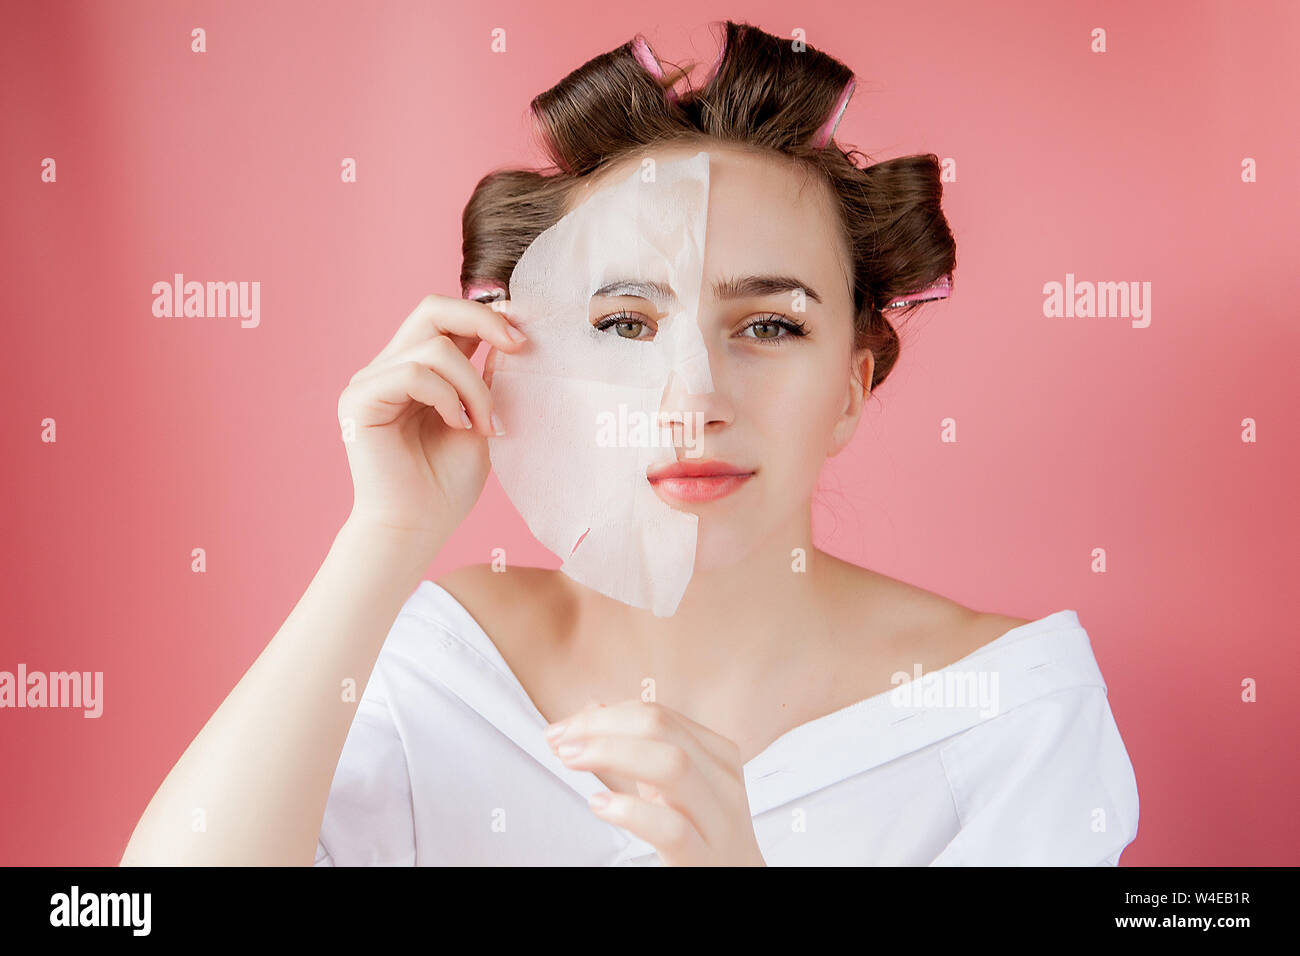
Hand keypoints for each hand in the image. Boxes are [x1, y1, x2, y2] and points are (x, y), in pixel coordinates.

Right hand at [336, 293, 526, 537]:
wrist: (419, 528)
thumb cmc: (448, 484)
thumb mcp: (482, 418)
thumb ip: (488, 377)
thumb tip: (510, 332)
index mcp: (418, 369)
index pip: (448, 317)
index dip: (488, 315)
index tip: (526, 337)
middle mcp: (390, 367)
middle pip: (432, 308)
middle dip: (482, 320)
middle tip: (518, 347)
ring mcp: (371, 381)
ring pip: (433, 348)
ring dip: (473, 385)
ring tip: (485, 425)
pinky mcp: (359, 399)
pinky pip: (412, 373)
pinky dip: (446, 397)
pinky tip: (457, 425)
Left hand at [545, 700, 766, 865]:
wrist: (738, 884)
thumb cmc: (703, 837)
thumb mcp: (674, 789)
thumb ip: (638, 748)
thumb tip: (594, 709)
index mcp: (717, 755)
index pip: (658, 715)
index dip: (604, 716)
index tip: (562, 730)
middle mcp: (722, 781)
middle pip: (662, 728)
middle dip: (602, 727)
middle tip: (559, 740)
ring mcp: (718, 821)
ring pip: (672, 766)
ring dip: (611, 754)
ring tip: (571, 760)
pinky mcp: (704, 861)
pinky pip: (672, 828)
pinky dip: (631, 811)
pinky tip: (600, 805)